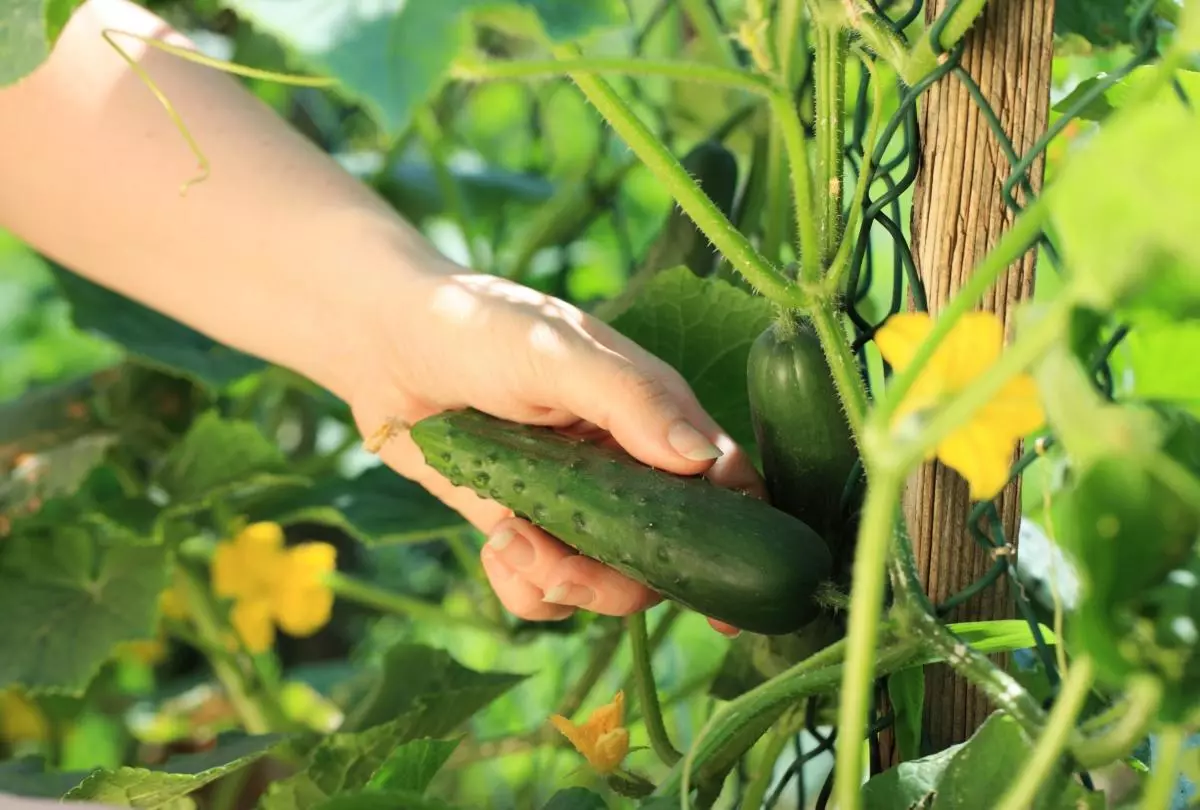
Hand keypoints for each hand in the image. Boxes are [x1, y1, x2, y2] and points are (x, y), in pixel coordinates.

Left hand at [347, 268, 764, 634]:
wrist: (383, 343)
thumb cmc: (477, 326)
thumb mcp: (556, 351)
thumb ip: (631, 399)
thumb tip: (704, 462)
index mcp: (655, 416)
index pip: (724, 483)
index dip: (741, 537)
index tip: (733, 594)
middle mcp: (628, 467)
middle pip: (669, 556)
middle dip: (618, 578)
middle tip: (555, 562)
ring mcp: (579, 504)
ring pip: (611, 584)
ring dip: (563, 581)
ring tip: (508, 540)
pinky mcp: (528, 529)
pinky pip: (547, 592)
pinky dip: (523, 585)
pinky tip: (494, 542)